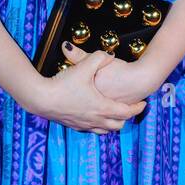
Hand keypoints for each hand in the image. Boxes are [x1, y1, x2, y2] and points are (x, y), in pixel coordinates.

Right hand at [28, 44, 144, 133]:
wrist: (41, 99)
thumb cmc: (63, 84)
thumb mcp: (84, 66)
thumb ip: (99, 57)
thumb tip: (110, 55)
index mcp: (102, 107)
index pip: (126, 112)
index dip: (137, 108)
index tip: (143, 103)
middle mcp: (95, 119)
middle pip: (117, 125)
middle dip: (126, 118)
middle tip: (130, 109)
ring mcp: (84, 125)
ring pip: (104, 130)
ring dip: (112, 124)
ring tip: (114, 114)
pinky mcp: (73, 126)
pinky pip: (91, 130)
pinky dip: (98, 125)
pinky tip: (95, 116)